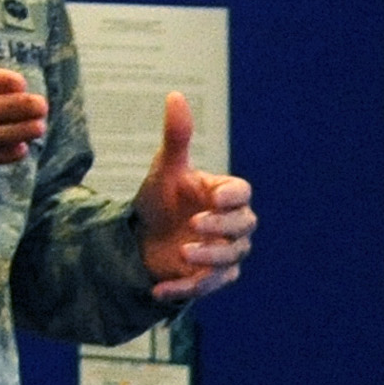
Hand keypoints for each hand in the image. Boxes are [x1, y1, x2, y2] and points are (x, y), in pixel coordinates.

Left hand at [136, 91, 256, 303]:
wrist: (140, 239)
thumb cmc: (159, 200)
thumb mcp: (164, 169)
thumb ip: (176, 137)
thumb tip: (175, 95)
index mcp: (223, 194)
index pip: (242, 193)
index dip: (233, 196)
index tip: (215, 197)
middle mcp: (230, 225)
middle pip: (244, 227)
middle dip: (222, 228)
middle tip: (195, 225)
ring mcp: (223, 253)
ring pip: (231, 259)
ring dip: (209, 259)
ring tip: (182, 253)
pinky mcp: (210, 279)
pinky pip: (208, 287)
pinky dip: (184, 289)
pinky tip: (159, 289)